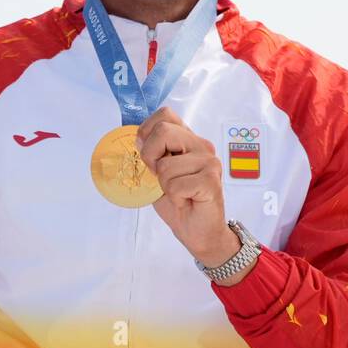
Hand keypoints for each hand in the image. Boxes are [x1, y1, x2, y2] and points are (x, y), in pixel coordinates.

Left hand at [135, 106, 238, 269]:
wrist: (199, 231)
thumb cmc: (179, 203)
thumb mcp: (157, 175)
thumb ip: (150, 155)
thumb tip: (136, 139)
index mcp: (189, 140)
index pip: (165, 115)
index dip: (148, 132)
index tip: (149, 156)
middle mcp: (202, 146)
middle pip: (163, 132)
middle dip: (151, 157)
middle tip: (160, 177)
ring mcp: (209, 162)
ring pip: (166, 165)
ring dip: (164, 185)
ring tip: (178, 193)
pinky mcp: (211, 181)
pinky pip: (175, 185)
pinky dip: (174, 198)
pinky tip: (185, 201)